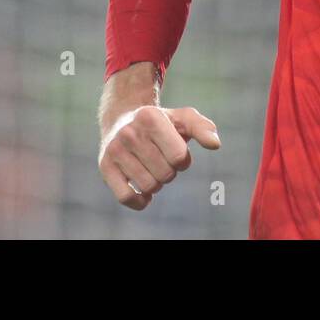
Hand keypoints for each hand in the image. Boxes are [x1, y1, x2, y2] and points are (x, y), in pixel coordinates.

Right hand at [98, 104, 220, 209]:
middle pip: (165, 174)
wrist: (121, 120)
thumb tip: (215, 144)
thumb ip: (203, 128)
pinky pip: (126, 197)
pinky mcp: (105, 167)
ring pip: (149, 187)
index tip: (176, 152)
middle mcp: (129, 133)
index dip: (183, 160)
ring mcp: (115, 150)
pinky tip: (144, 195)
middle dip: (169, 171)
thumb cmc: (160, 123)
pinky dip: (140, 202)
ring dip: (157, 183)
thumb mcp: (183, 118)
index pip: (178, 157)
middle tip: (161, 160)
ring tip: (151, 169)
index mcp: (150, 117)